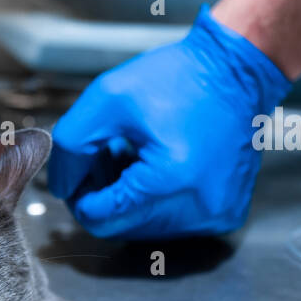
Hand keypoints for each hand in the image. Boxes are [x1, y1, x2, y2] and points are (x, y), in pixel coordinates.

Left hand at [47, 5, 290, 239]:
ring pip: (143, 230)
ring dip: (129, 200)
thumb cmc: (176, 77)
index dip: (80, 194)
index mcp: (169, 180)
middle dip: (104, 194)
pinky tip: (161, 167)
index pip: (98, 217)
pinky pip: (172, 224)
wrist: (237, 70)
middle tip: (109, 155)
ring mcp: (216, 216)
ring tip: (136, 156)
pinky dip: (156, 201)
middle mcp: (199, 208)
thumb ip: (71, 146)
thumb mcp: (106, 98)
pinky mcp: (226, 215)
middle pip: (119, 228)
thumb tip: (63, 190)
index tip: (84, 166)